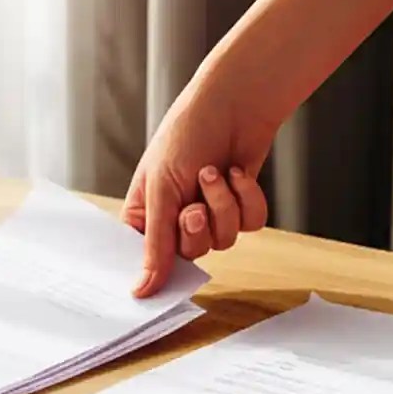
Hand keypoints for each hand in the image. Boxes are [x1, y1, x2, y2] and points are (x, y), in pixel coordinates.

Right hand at [121, 85, 276, 296]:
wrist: (233, 103)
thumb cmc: (186, 135)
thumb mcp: (162, 190)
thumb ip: (155, 244)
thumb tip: (142, 289)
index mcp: (145, 214)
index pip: (145, 259)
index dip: (156, 267)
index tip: (160, 272)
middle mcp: (175, 218)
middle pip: (189, 255)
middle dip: (197, 228)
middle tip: (195, 204)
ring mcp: (210, 213)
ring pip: (223, 242)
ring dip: (223, 206)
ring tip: (216, 173)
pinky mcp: (240, 206)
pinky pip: (249, 225)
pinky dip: (246, 198)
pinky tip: (236, 172)